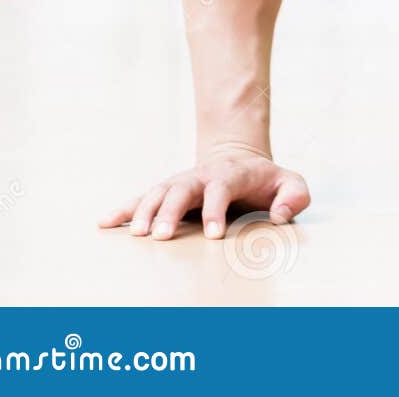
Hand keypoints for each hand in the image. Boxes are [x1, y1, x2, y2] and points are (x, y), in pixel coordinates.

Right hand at [99, 144, 310, 240]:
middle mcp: (202, 176)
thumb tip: (279, 216)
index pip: (221, 189)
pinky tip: (104, 223)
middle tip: (161, 236)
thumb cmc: (267, 181)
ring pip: (158, 192)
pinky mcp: (167, 191)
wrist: (241, 161)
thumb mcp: (291, 183)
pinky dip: (123, 209)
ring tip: (135, 235)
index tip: (214, 236)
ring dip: (144, 211)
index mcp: (232, 174)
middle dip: (170, 212)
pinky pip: (141, 198)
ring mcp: (181, 182)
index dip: (216, 210)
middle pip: (182, 189)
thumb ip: (295, 196)